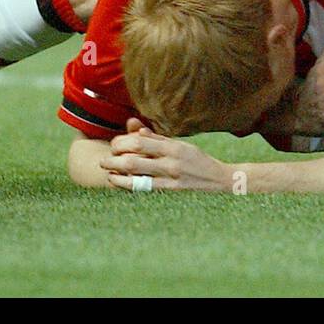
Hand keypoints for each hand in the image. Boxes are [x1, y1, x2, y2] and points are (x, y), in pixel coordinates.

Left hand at [101, 119, 231, 191]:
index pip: (140, 143)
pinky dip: (129, 186)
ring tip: (108, 174)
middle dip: (114, 160)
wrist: (220, 180)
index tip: (115, 145)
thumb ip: (158, 138)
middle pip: (134, 160)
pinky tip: (120, 184)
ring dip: (117, 176)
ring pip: (136, 178)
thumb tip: (137, 130)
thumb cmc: (198, 160)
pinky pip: (145, 190)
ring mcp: (171, 179)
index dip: (122, 143)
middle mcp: (171, 163)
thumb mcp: (181, 144)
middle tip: (104, 160)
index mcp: (173, 147)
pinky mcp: (171, 193)